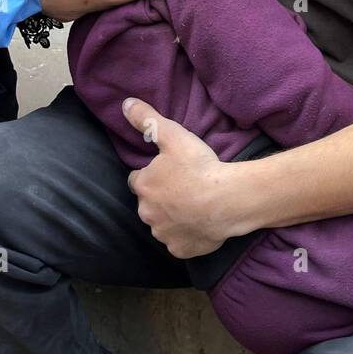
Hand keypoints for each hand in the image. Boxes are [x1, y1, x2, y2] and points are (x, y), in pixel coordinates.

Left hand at [122, 99, 242, 258]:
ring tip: (193, 205)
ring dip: (172, 216)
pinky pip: (179, 242)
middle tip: (184, 187)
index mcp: (143, 186)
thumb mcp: (172, 135)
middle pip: (149, 204)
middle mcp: (147, 213)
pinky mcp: (180, 250)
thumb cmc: (199, 167)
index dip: (152, 175)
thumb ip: (147, 119)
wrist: (227, 201)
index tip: (168, 172)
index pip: (137, 180)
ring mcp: (163, 234)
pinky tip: (199, 224)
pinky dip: (186, 235)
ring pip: (162, 224)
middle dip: (161, 197)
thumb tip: (125, 103)